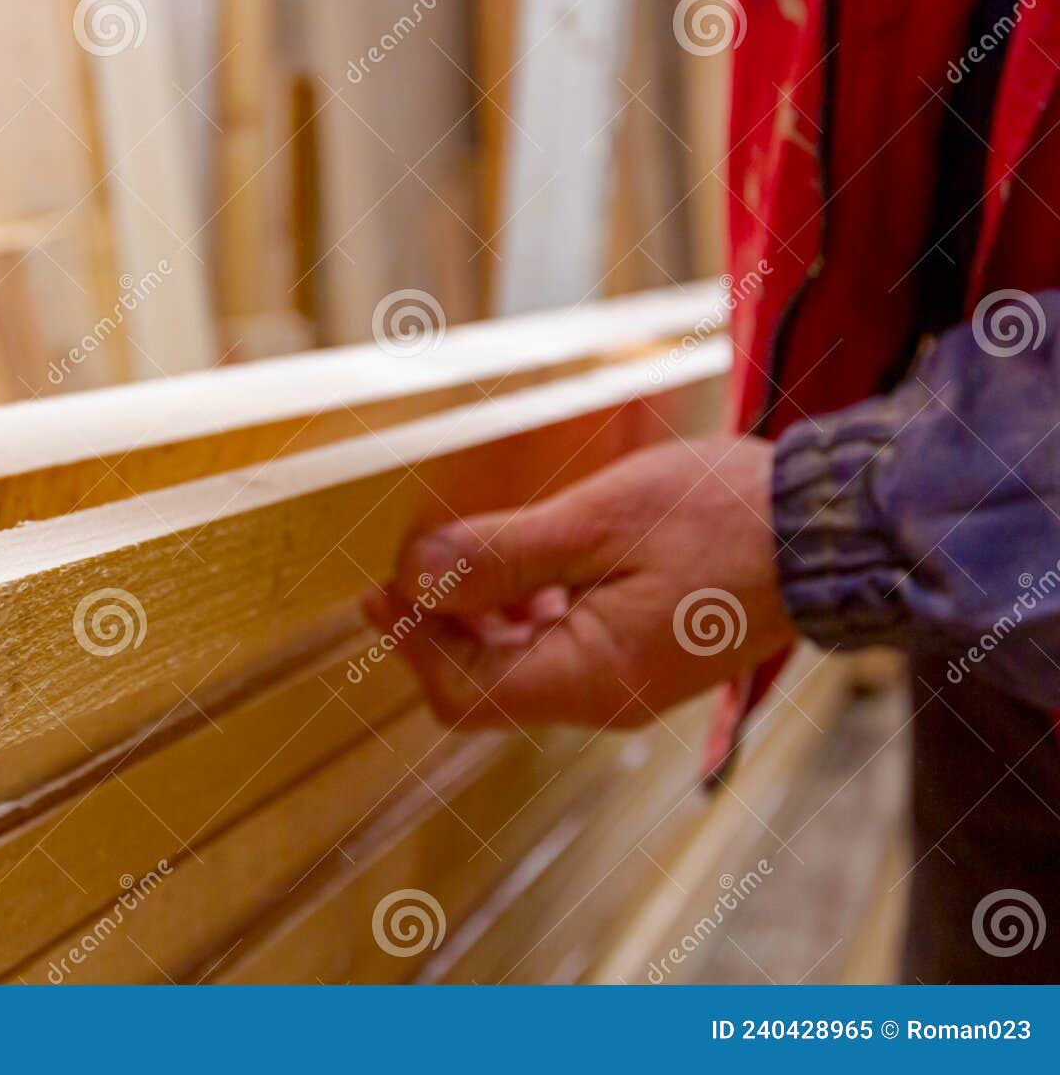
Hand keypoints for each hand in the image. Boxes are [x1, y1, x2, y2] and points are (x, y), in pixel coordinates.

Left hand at [363, 436, 797, 730]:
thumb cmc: (727, 516)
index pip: (461, 693)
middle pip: (482, 685)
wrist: (828, 528)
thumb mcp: (600, 520)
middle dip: (439, 625)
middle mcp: (602, 698)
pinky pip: (557, 647)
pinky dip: (525, 610)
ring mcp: (623, 682)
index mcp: (590, 679)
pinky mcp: (639, 657)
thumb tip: (417, 575)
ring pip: (516, 665)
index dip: (412, 641)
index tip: (385, 586)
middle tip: (416, 560)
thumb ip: (502, 555)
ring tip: (465, 550)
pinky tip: (524, 560)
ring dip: (479, 615)